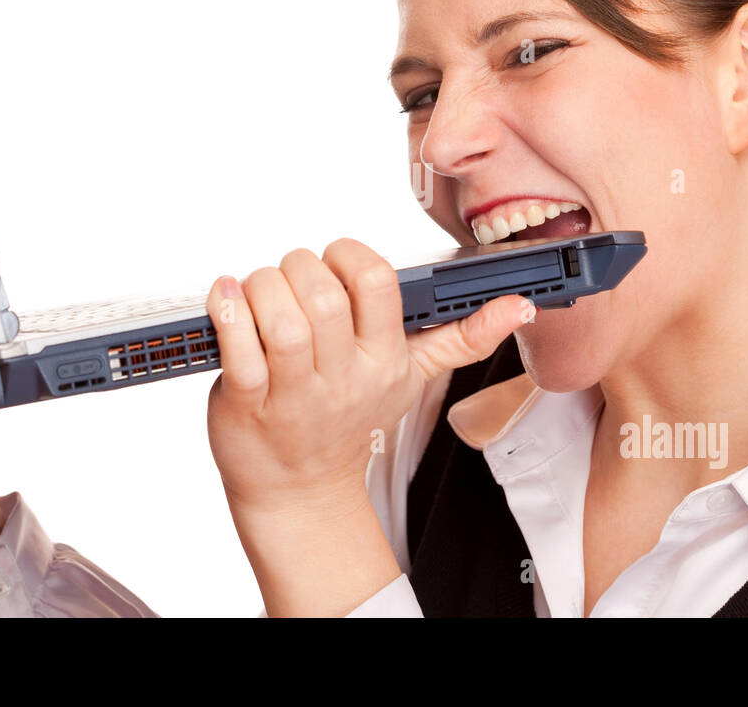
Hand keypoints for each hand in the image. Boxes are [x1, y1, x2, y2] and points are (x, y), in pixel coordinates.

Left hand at [205, 238, 533, 520]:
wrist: (302, 491)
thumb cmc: (349, 421)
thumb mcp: (413, 378)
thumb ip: (465, 338)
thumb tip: (521, 307)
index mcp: (384, 359)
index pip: (377, 283)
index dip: (348, 255)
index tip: (333, 261)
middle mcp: (344, 375)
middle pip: (324, 295)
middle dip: (298, 266)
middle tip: (289, 277)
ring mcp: (296, 392)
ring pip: (282, 318)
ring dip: (262, 286)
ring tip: (257, 288)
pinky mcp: (250, 403)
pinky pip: (239, 351)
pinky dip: (228, 315)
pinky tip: (226, 297)